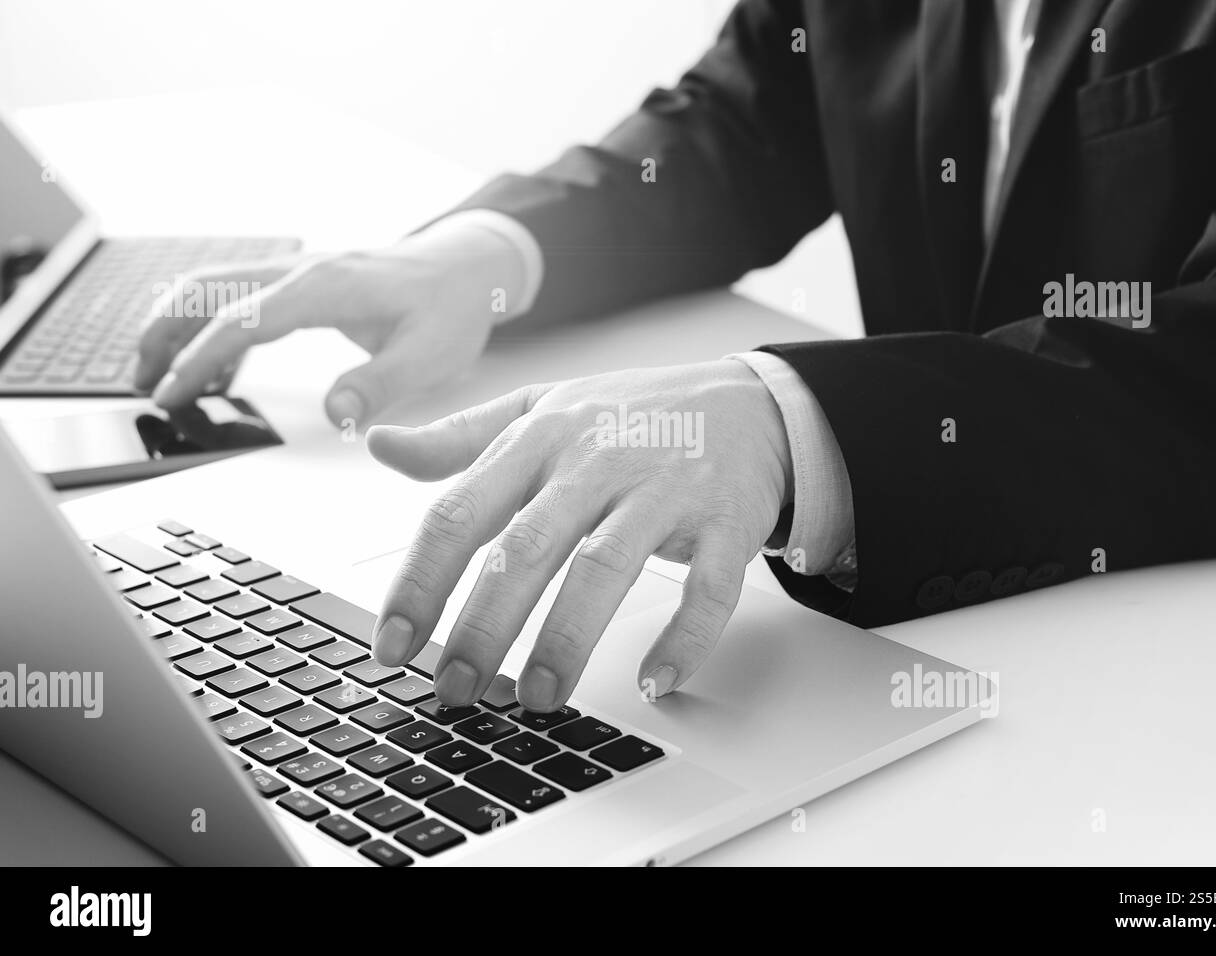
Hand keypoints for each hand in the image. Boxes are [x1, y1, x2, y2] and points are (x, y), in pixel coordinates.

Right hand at [134, 226, 524, 425]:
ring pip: (216, 286)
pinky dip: (213, 325)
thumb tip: (336, 416)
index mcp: (324, 288)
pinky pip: (242, 295)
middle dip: (164, 334)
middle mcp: (303, 269)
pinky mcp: (305, 281)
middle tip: (139, 383)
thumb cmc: (452, 307)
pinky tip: (214, 366)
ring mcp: (300, 270)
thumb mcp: (429, 356)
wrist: (471, 266)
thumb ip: (379, 385)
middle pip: (208, 291)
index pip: (240, 321)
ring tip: (155, 372)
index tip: (171, 394)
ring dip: (178, 324)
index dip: (198, 359)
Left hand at [365, 360, 793, 710]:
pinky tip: (656, 680)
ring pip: (605, 568)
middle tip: (456, 688)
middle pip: (525, 547)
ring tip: (537, 697)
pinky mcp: (724, 521)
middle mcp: (595, 463)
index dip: (420, 583)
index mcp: (539, 440)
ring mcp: (662, 491)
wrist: (749, 402)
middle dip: (482, 626)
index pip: (461, 512)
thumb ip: (461, 436)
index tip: (392, 647)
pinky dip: (683, 638)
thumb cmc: (633, 415)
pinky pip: (706, 588)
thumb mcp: (541, 410)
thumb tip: (381, 445)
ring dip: (566, 639)